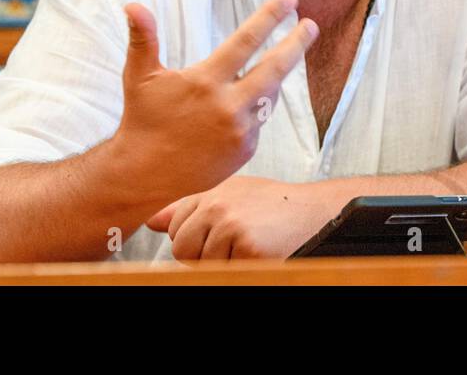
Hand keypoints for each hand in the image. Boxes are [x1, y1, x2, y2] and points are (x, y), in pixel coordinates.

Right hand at [114, 0, 317, 204]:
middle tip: (311, 25)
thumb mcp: (140, 76)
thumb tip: (133, 5)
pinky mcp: (245, 151)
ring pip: (269, 95)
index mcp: (206, 82)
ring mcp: (240, 131)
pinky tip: (247, 101)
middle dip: (297, 44)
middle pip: (275, 68)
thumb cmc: (142, 119)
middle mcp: (228, 106)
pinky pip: (259, 121)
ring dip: (276, 76)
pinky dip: (256, 107)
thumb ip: (143, 39)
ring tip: (278, 59)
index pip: (246, 41)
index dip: (270, 17)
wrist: (144, 174)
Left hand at [145, 176, 339, 260]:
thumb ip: (191, 208)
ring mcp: (230, 226)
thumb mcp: (231, 196)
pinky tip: (259, 253)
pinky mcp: (247, 247)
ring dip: (224, 265)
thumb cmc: (273, 207)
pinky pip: (225, 272)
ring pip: (201, 265)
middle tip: (233, 245)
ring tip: (249, 246)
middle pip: (181, 249)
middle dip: (201, 256)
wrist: (315, 212)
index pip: (175, 228)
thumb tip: (151, 222)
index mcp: (209, 193)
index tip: (217, 236)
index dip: (193, 239)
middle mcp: (216, 205)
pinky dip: (242, 268)